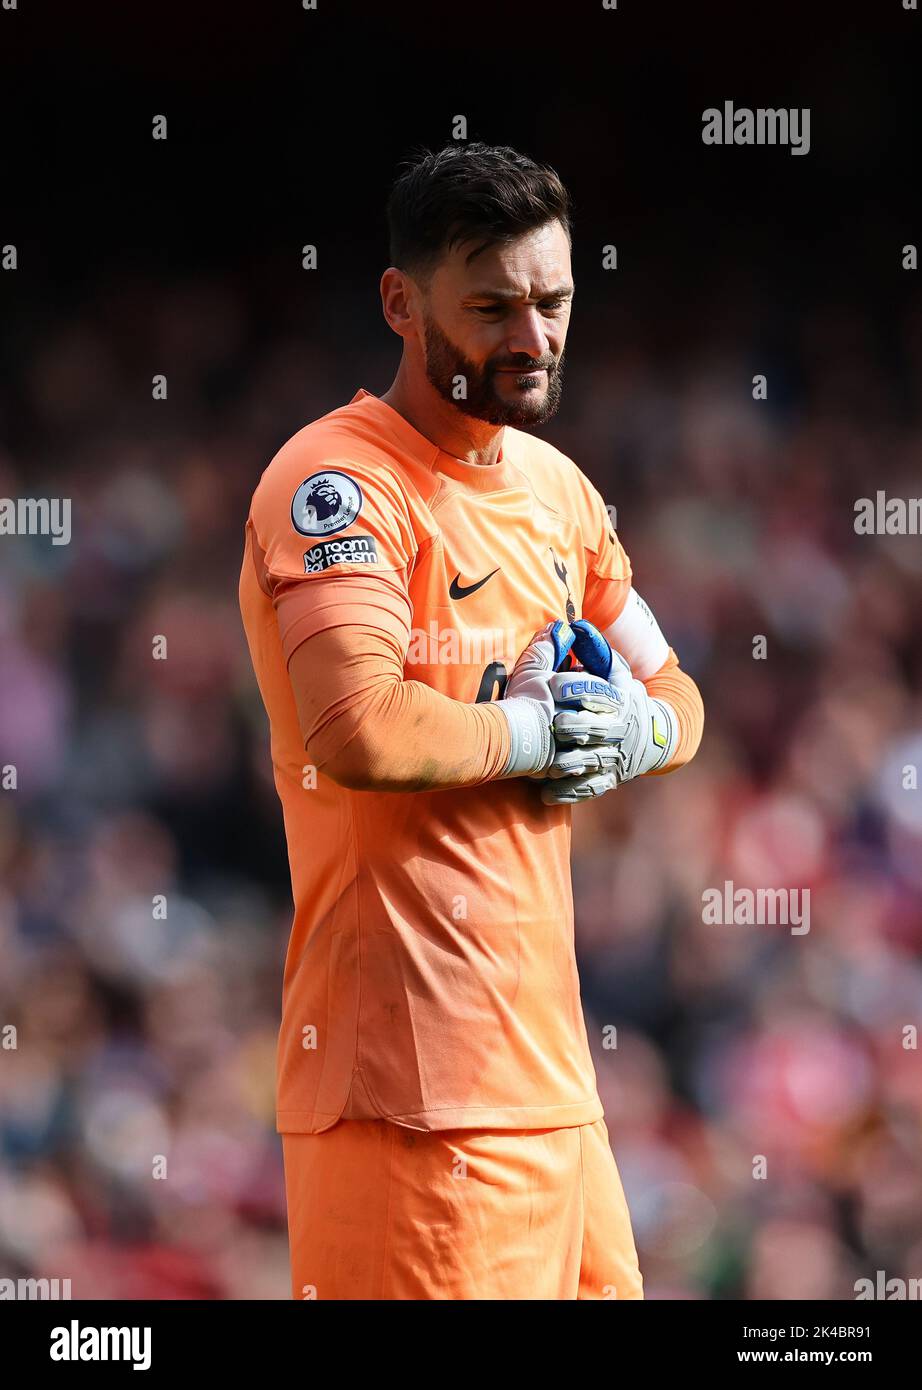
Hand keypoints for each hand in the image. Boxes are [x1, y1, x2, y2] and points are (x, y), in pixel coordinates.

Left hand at [539, 618, 675, 802]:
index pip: (603, 693)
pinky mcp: (609, 779)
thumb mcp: (617, 674)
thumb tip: (574, 626)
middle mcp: (620, 731)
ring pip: (593, 763)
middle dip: (578, 728)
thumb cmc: (625, 699)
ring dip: (571, 765)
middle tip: (556, 727)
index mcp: (620, 701)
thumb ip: (595, 651)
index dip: (581, 690)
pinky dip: (569, 792)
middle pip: (599, 730)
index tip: (557, 686)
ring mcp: (615, 757)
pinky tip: (546, 794)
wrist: (655, 738)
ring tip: (548, 767)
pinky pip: (590, 788)